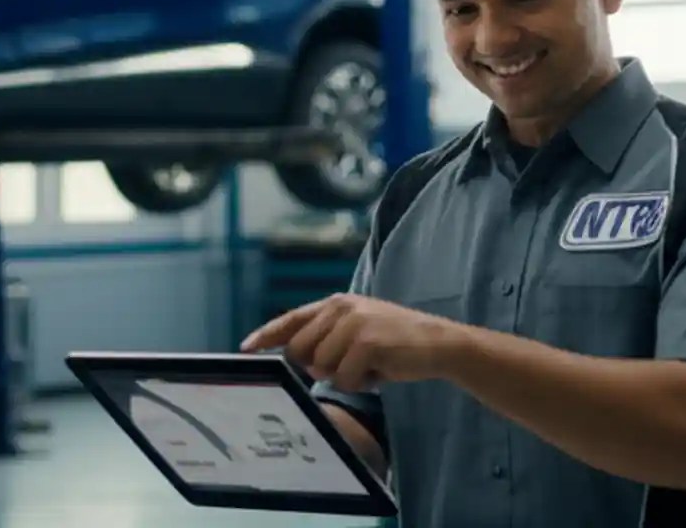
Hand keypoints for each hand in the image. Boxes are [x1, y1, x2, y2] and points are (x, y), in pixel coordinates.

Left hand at [240, 294, 466, 391]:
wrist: (439, 343)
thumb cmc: (396, 343)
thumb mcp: (358, 330)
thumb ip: (327, 337)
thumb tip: (294, 357)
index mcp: (337, 303)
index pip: (292, 319)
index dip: (267, 334)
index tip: (246, 347)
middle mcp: (341, 309)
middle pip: (300, 351)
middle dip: (319, 367)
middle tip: (351, 365)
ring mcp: (353, 324)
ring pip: (322, 368)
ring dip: (344, 377)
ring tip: (370, 366)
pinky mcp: (366, 343)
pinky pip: (345, 378)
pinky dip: (361, 383)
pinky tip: (380, 371)